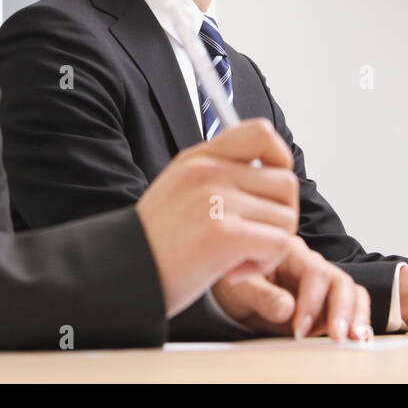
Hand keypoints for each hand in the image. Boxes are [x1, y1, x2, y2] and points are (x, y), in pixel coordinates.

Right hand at [136, 118, 299, 316]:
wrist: (120, 274)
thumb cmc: (154, 242)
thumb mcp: (178, 187)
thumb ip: (216, 172)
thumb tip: (266, 168)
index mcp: (200, 158)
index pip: (263, 133)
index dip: (280, 160)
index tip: (268, 190)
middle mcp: (209, 172)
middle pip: (285, 183)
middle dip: (280, 215)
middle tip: (253, 237)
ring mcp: (217, 200)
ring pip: (286, 217)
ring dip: (272, 244)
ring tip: (239, 256)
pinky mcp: (225, 234)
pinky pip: (279, 243)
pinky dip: (264, 263)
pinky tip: (234, 271)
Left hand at [212, 236, 371, 340]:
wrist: (234, 295)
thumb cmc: (237, 284)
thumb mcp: (241, 289)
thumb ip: (263, 296)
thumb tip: (287, 309)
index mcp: (291, 252)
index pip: (314, 271)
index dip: (312, 301)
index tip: (299, 329)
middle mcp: (311, 264)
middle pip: (339, 280)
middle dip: (343, 309)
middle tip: (337, 335)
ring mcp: (322, 284)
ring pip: (351, 292)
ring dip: (356, 316)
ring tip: (356, 338)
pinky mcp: (327, 302)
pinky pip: (351, 306)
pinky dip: (357, 320)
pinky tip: (359, 336)